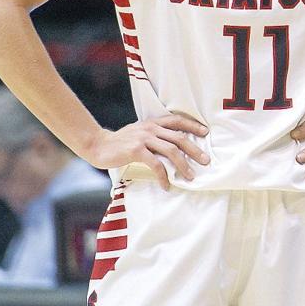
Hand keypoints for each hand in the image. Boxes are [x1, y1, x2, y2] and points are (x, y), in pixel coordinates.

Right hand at [83, 114, 209, 189]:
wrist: (98, 145)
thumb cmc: (120, 142)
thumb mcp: (139, 133)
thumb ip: (154, 135)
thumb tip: (173, 147)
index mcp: (152, 123)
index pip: (177, 120)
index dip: (193, 125)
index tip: (205, 132)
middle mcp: (150, 128)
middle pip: (179, 137)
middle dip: (194, 149)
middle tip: (206, 160)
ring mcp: (143, 138)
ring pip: (171, 150)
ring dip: (183, 165)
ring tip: (190, 176)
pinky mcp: (136, 151)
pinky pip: (156, 164)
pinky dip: (163, 176)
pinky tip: (166, 185)